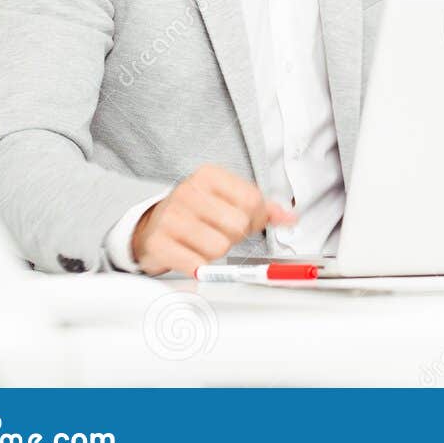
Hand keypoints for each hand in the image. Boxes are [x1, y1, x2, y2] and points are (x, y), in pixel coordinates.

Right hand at [131, 163, 296, 275]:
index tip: (244, 221)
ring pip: (220, 247)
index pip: (252, 200)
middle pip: (238, 225)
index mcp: (209, 175)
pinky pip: (197, 265)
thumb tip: (290, 217)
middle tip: (220, 233)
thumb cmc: (196, 212)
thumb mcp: (227, 200)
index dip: (254, 218)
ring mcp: (171, 216)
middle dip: (235, 236)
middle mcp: (188, 191)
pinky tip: (191, 254)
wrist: (153, 226)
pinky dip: (200, 266)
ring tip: (204, 242)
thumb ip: (262, 208)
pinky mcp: (158, 242)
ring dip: (217, 253)